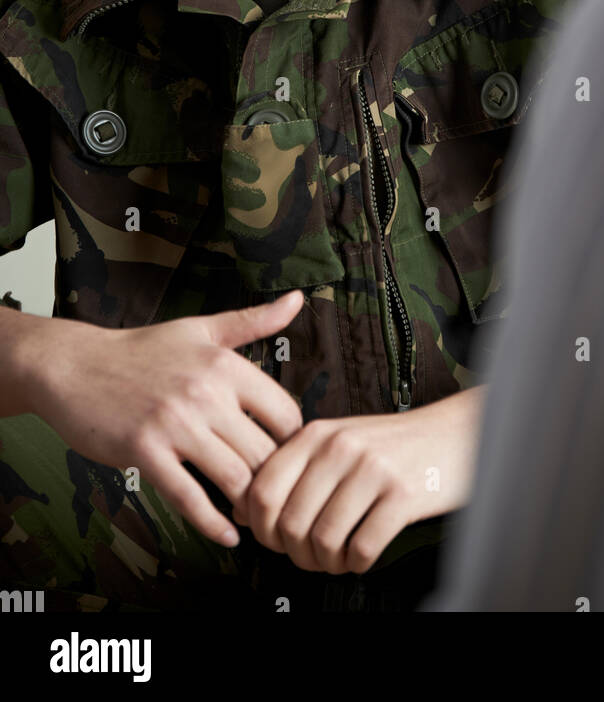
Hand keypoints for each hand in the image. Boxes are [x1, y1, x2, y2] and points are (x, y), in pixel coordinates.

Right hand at [28, 290, 304, 546]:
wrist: (75, 365)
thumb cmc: (142, 349)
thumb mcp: (202, 329)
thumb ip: (253, 320)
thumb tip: (297, 299)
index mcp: (226, 364)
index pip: (285, 413)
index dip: (295, 444)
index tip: (291, 461)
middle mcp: (205, 393)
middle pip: (265, 453)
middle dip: (277, 482)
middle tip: (279, 500)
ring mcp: (175, 423)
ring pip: (234, 478)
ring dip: (250, 505)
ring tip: (255, 517)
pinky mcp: (144, 450)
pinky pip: (188, 497)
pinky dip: (213, 523)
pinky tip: (227, 536)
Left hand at [233, 386, 484, 573]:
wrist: (456, 434)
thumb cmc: (394, 444)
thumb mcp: (338, 441)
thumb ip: (294, 468)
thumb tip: (245, 511)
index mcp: (316, 434)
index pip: (261, 491)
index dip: (262, 528)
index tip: (277, 539)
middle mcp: (340, 448)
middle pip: (290, 524)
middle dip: (296, 554)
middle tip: (312, 555)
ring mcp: (371, 470)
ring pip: (322, 541)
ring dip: (327, 563)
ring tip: (339, 557)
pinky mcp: (401, 495)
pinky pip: (361, 549)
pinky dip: (357, 564)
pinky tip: (364, 553)